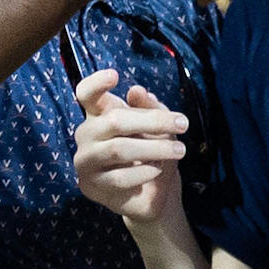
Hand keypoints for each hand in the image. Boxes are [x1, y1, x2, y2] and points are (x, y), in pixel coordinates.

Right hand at [71, 68, 191, 227]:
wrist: (153, 192)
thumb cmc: (153, 152)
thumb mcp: (158, 127)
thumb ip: (150, 108)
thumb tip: (137, 91)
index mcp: (99, 114)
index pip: (86, 93)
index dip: (96, 83)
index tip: (115, 76)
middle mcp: (87, 134)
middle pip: (114, 120)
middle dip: (153, 121)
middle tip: (183, 124)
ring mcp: (85, 160)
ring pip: (119, 149)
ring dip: (154, 149)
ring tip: (178, 150)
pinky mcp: (90, 185)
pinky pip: (119, 177)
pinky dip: (144, 172)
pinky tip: (157, 170)